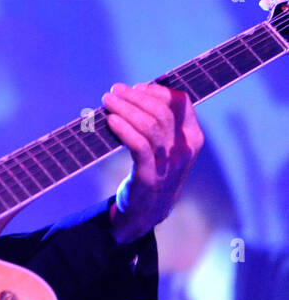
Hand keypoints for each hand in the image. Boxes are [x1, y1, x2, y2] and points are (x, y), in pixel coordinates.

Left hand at [101, 82, 203, 243]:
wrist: (147, 211)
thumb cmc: (153, 169)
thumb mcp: (165, 145)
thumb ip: (159, 121)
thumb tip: (136, 90)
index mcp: (192, 138)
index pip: (181, 103)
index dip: (156, 91)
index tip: (136, 88)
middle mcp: (184, 150)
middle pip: (162, 112)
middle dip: (135, 96)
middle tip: (114, 91)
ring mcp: (168, 164)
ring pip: (150, 126)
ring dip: (125, 109)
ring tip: (107, 102)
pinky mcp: (148, 176)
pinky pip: (138, 146)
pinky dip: (123, 129)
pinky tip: (110, 121)